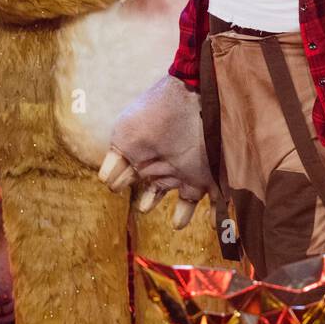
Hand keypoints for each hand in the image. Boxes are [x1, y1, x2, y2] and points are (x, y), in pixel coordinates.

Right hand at [98, 74, 216, 226]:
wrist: (190, 99)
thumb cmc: (153, 116)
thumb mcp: (124, 137)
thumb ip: (115, 162)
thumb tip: (106, 183)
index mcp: (147, 158)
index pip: (134, 177)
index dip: (123, 184)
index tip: (115, 188)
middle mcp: (168, 165)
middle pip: (158, 189)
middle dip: (150, 201)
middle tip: (144, 208)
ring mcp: (192, 170)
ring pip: (187, 198)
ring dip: (183, 214)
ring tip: (177, 224)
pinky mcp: (213, 175)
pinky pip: (218, 200)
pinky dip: (216, 215)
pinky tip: (211, 224)